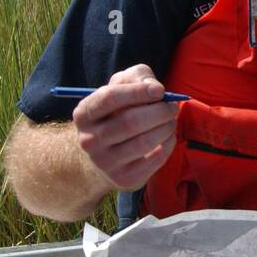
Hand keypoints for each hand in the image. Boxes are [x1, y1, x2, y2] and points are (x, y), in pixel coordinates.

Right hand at [72, 64, 180, 190]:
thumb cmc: (117, 113)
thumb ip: (137, 77)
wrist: (104, 155)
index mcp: (84, 114)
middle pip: (129, 122)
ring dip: (166, 128)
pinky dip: (168, 145)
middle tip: (172, 107)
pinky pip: (154, 160)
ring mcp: (104, 163)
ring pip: (143, 143)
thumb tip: (156, 89)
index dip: (138, 92)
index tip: (160, 90)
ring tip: (170, 121)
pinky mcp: (123, 179)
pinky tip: (167, 137)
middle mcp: (88, 140)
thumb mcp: (120, 87)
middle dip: (159, 112)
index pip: (109, 98)